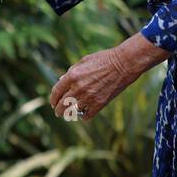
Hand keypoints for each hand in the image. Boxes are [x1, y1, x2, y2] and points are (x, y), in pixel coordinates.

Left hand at [49, 36, 164, 120]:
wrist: (124, 64)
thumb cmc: (104, 59)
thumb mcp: (84, 61)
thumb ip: (71, 71)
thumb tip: (61, 80)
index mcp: (72, 76)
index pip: (56, 92)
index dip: (53, 99)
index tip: (53, 103)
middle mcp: (78, 87)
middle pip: (62, 105)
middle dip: (58, 110)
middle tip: (58, 113)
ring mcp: (89, 96)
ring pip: (73, 112)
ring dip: (70, 114)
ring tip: (70, 114)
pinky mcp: (99, 103)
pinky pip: (86, 116)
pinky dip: (84, 116)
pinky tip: (84, 114)